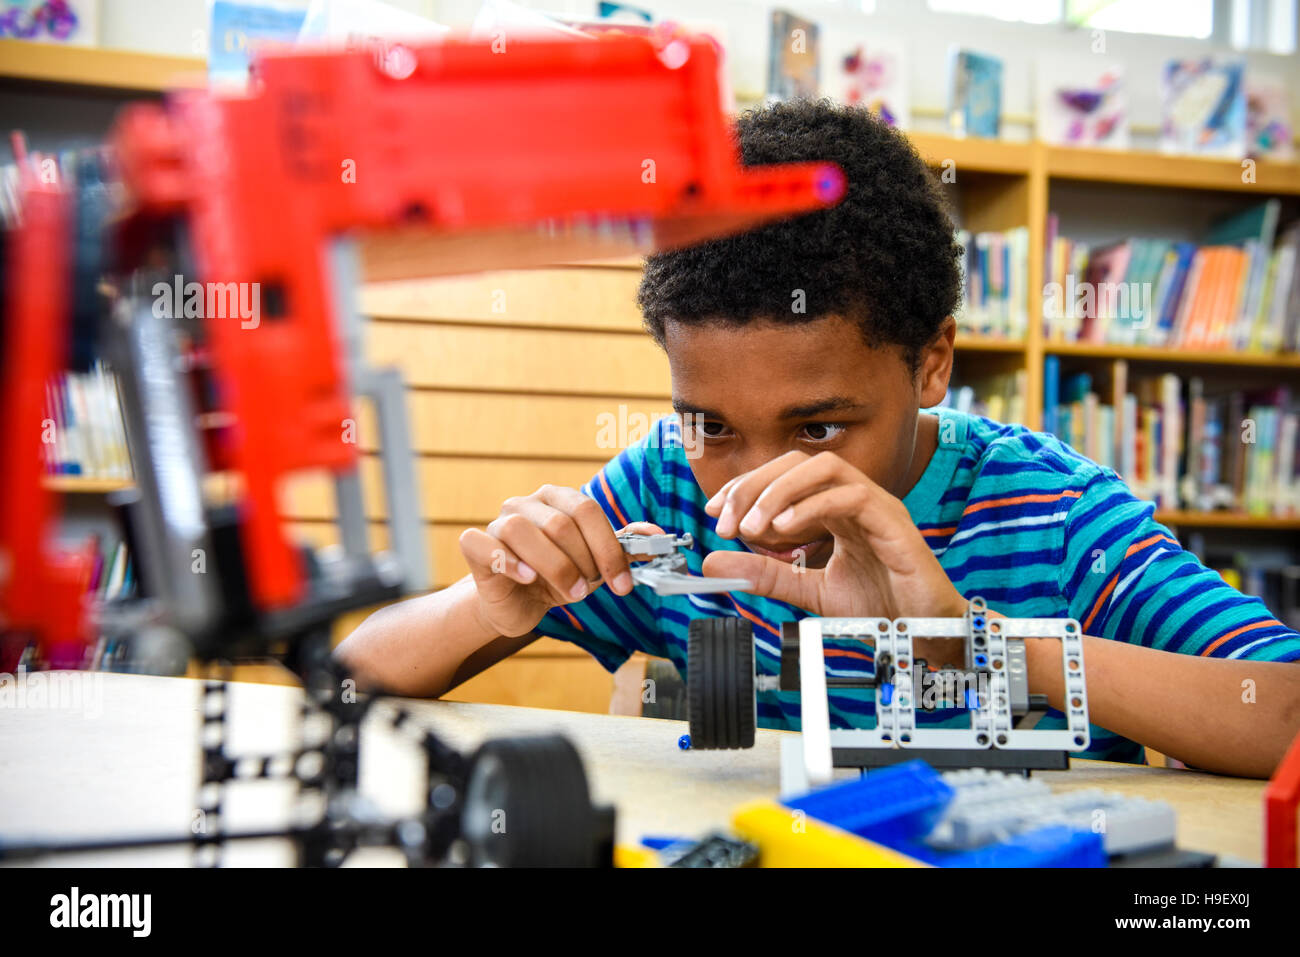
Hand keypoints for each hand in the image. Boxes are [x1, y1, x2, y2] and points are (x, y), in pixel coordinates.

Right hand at [459, 484, 662, 636]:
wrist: (517, 605)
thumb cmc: (556, 579)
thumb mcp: (596, 566)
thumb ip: (625, 548)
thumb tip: (657, 535)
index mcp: (559, 499)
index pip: (588, 511)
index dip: (609, 549)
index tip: (622, 584)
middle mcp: (527, 504)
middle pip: (560, 524)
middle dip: (582, 563)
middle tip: (586, 589)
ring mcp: (498, 522)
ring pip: (522, 531)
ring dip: (553, 567)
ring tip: (567, 592)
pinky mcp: (476, 545)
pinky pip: (484, 544)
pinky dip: (508, 562)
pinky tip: (526, 579)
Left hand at [701, 451, 965, 619]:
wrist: (922, 634)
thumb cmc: (879, 607)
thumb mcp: (807, 589)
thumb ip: (764, 575)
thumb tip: (712, 562)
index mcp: (835, 507)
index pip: (784, 475)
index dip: (746, 487)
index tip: (716, 513)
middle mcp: (855, 497)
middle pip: (799, 462)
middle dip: (755, 486)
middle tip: (728, 522)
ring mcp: (877, 504)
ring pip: (825, 468)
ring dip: (780, 491)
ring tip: (753, 527)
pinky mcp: (894, 522)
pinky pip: (852, 495)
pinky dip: (813, 506)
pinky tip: (786, 528)